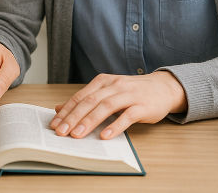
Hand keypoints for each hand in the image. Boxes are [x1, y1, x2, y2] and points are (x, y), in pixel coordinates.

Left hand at [50, 71, 186, 139]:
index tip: (54, 124)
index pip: (80, 96)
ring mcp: (129, 95)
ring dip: (90, 121)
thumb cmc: (132, 92)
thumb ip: (86, 100)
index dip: (66, 110)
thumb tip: (59, 108)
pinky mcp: (142, 106)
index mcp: (103, 81)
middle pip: (90, 101)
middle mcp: (114, 86)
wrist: (163, 88)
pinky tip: (104, 135)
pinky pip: (127, 116)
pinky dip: (115, 126)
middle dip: (73, 117)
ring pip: (106, 107)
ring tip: (78, 135)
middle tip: (61, 131)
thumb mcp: (107, 92)